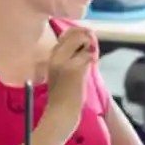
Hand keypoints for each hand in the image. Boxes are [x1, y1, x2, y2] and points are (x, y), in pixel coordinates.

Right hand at [43, 27, 95, 142]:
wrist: (60, 112)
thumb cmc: (62, 95)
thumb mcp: (61, 72)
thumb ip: (69, 58)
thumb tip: (86, 44)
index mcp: (52, 57)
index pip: (65, 34)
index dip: (79, 33)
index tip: (88, 38)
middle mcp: (56, 56)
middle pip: (74, 34)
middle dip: (87, 36)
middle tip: (92, 46)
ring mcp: (65, 62)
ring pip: (82, 41)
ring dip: (91, 47)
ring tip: (91, 58)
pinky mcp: (75, 69)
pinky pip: (88, 55)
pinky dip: (93, 58)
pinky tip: (92, 64)